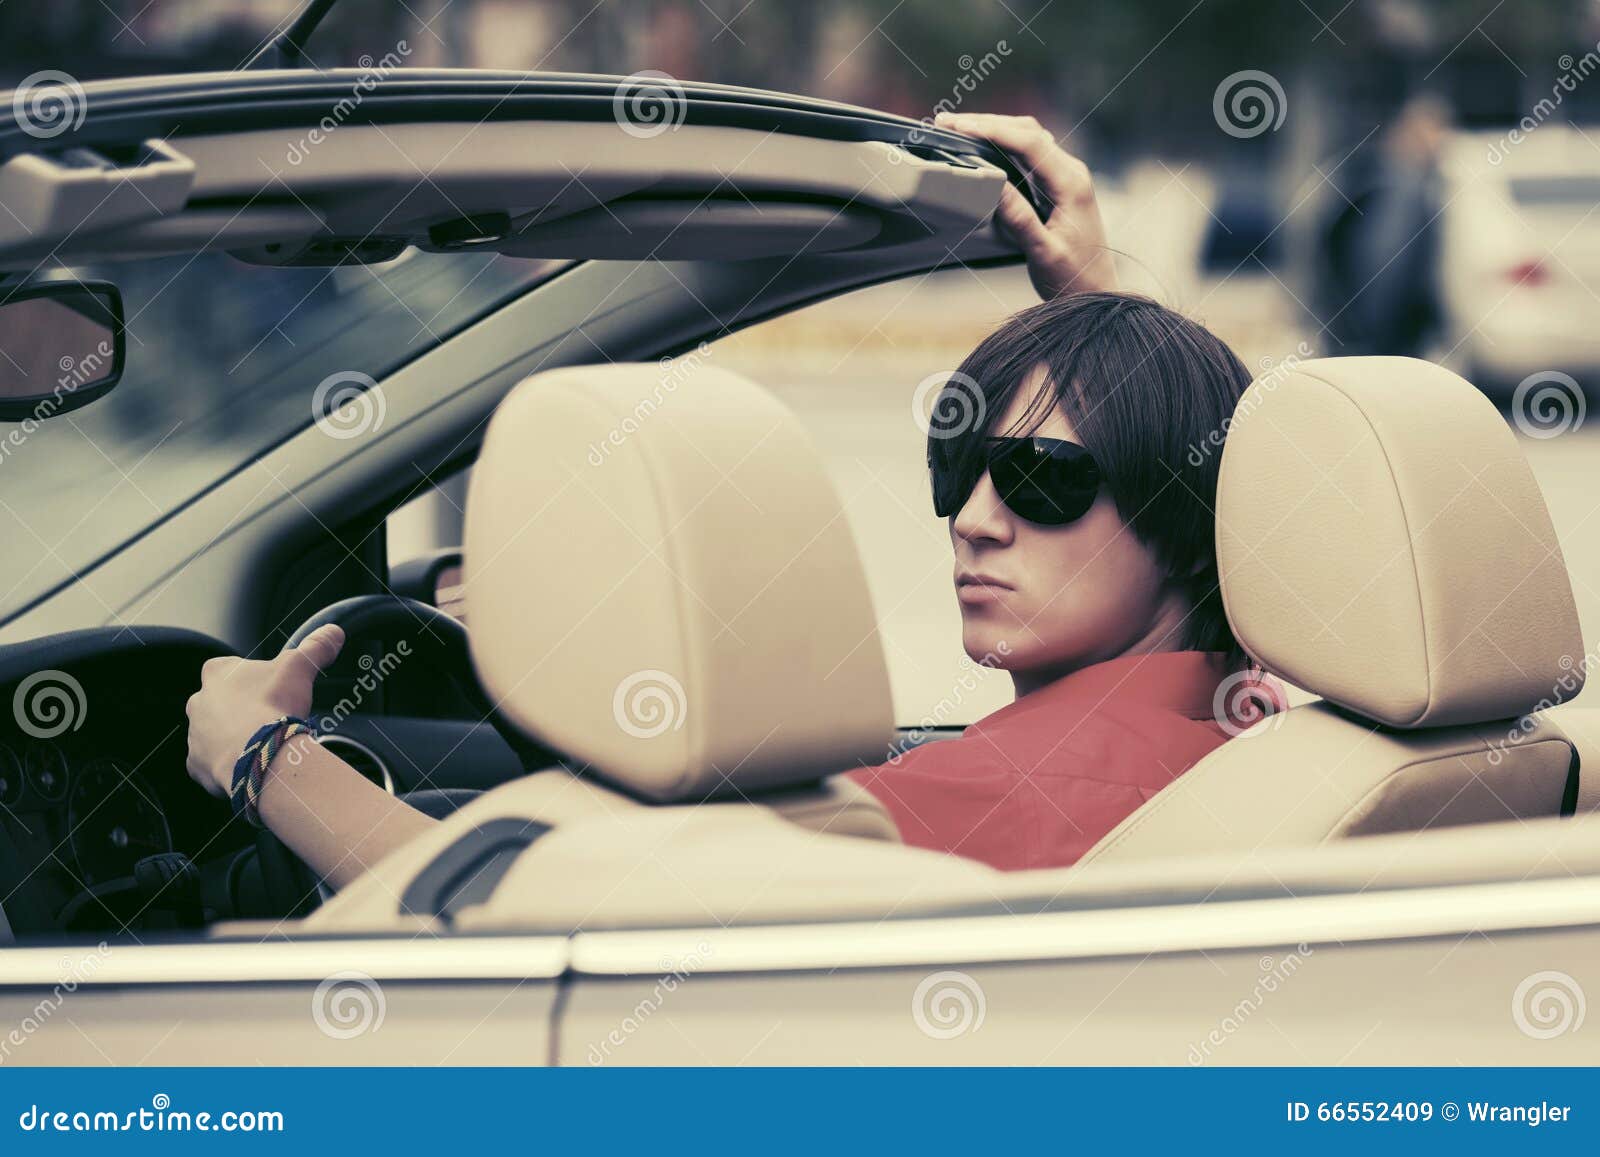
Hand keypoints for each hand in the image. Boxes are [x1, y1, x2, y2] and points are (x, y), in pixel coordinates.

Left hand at [184, 624, 344, 796]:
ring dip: (233, 736)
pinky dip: (228, 763)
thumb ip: (315, 648)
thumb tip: (333, 631)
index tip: (270, 689)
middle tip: (268, 718)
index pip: (229, 668)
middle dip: (240, 709)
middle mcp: (199, 702)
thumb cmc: (272, 707)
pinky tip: (249, 764)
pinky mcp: (197, 765)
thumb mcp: (300, 668)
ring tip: (261, 744)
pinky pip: (211, 763)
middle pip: (220, 702)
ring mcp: (195, 736)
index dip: (251, 678)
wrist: (259, 757)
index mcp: (217, 673)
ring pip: (214, 733)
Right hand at [935, 111, 1118, 299]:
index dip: (992, 130)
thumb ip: (1019, 218)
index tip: (959, 128)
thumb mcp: (1043, 252)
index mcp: (1072, 183)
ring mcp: (1066, 176)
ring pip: (1028, 138)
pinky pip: (1029, 154)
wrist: (1096, 292)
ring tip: (958, 130)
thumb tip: (993, 184)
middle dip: (987, 123)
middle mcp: (1072, 172)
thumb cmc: (1074, 277)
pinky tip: (982, 147)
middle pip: (1027, 131)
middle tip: (948, 123)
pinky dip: (1003, 145)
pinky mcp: (1058, 185)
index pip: (1029, 142)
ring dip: (994, 130)